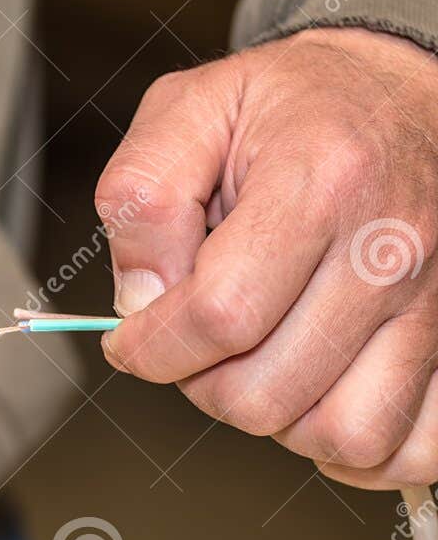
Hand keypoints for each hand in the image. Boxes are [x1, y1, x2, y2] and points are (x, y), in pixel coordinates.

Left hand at [97, 27, 437, 490]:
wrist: (395, 90)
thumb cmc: (292, 107)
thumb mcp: (189, 111)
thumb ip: (141, 198)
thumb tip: (139, 299)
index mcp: (321, 182)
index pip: (218, 316)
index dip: (152, 347)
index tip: (133, 339)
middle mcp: (391, 249)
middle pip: (269, 391)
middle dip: (202, 383)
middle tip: (194, 344)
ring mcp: (437, 300)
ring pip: (344, 434)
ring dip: (277, 421)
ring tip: (254, 366)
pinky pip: (416, 447)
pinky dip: (358, 449)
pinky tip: (315, 399)